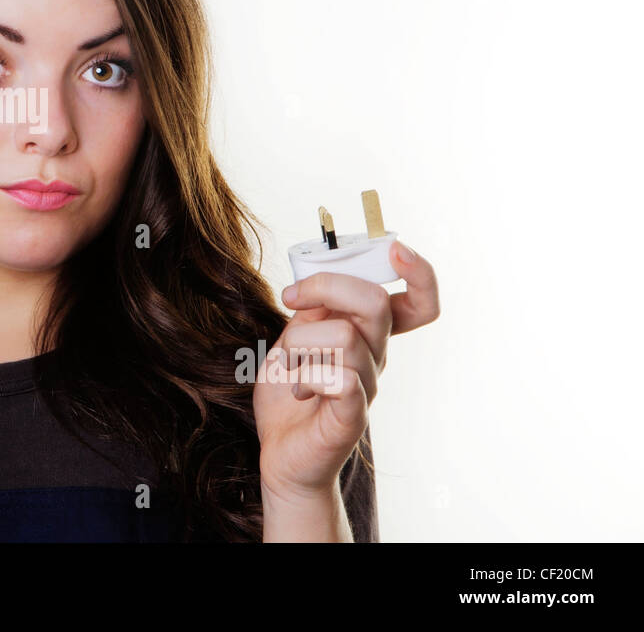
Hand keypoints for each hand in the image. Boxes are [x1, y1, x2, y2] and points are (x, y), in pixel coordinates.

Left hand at [254, 240, 439, 501]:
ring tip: (290, 365)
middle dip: (328, 287)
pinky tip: (298, 388)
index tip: (395, 248)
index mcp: (368, 333)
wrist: (282, 452)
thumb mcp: (295, 336)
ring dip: (303, 342)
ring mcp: (367, 386)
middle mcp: (376, 357)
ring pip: (346, 337)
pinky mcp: (351, 417)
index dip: (420, 272)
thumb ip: (314, 307)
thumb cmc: (290, 393)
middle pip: (377, 303)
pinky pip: (342, 381)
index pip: (419, 302)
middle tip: (291, 299)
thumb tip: (321, 277)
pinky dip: (308, 375)